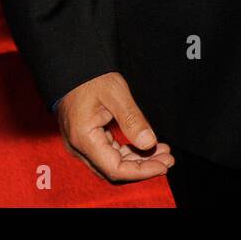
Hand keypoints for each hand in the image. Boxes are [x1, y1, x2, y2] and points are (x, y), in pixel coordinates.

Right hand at [56, 71, 173, 183]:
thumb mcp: (115, 93)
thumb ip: (132, 119)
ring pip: (112, 163)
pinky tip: (145, 146)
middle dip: (143, 168)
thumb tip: (149, 143)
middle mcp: (80, 147)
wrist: (72, 68)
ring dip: (137, 160)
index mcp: (84, 138)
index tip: (163, 165)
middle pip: (114, 170)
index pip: (115, 168)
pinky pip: (108, 153)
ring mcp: (81, 145)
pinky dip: (128, 152)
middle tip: (168, 160)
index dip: (141, 171)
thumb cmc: (91, 77)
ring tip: (161, 152)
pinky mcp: (86, 139)